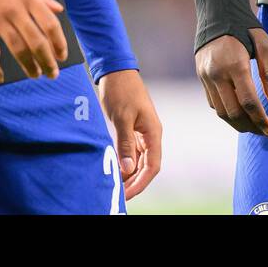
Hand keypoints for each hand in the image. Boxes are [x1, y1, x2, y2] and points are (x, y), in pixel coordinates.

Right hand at [0, 0, 67, 82]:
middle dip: (47, 61)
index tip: (62, 55)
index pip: (50, 24)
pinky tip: (0, 78)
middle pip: (36, 41)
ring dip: (29, 65)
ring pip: (17, 49)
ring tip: (36, 75)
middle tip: (53, 74)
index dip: (59, 43)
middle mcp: (14, 10)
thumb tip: (59, 10)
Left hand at [98, 70, 162, 200]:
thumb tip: (128, 169)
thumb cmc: (121, 91)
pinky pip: (132, 152)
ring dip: (129, 174)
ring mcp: (142, 133)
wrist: (116, 71)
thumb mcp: (122, 118)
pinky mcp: (132, 130)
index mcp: (153, 132)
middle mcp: (150, 135)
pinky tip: (115, 170)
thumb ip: (126, 144)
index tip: (127, 194)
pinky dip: (125, 163)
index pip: (152, 165)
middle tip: (118, 195)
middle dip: (134, 182)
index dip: (141, 182)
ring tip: (115, 186)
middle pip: (146, 166)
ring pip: (139, 161)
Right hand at [195, 29, 267, 136]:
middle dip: (250, 126)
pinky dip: (225, 113)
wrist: (216, 13)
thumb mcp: (263, 42)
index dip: (260, 120)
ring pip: (221, 111)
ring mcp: (206, 76)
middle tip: (263, 132)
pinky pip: (212, 102)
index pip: (248, 101)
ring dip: (237, 124)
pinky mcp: (201, 77)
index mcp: (235, 64)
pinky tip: (238, 113)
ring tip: (252, 127)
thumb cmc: (244, 27)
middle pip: (233, 112)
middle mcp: (217, 73)